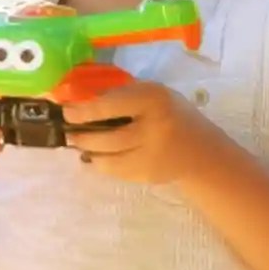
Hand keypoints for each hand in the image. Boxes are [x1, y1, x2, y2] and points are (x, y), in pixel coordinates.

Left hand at [63, 81, 218, 184]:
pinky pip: (115, 171)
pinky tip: (96, 158)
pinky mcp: (148, 176)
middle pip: (107, 137)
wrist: (200, 151)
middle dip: (82, 136)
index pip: (111, 105)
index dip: (84, 111)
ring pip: (108, 159)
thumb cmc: (171, 114)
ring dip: (89, 152)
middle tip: (70, 133)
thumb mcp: (153, 93)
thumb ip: (124, 95)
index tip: (67, 112)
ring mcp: (151, 156)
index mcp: (154, 100)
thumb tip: (82, 99)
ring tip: (81, 144)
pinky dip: (101, 165)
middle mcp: (154, 128)